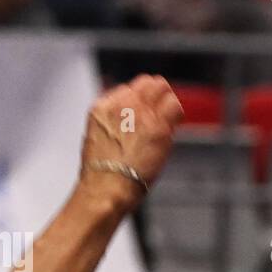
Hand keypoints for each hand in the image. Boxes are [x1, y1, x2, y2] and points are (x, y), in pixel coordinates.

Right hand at [79, 74, 184, 207]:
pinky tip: (171, 127)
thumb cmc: (100, 174)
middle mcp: (121, 104)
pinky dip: (176, 114)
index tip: (142, 111)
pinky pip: (175, 106)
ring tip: (165, 119)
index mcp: (102, 107)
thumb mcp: (96, 139)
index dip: (138, 100)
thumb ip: (112, 123)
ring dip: (166, 102)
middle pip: (147, 82)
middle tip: (159, 110)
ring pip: (162, 89)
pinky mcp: (158, 126)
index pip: (128, 89)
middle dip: (154, 95)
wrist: (105, 189)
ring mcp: (141, 113)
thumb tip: (126, 122)